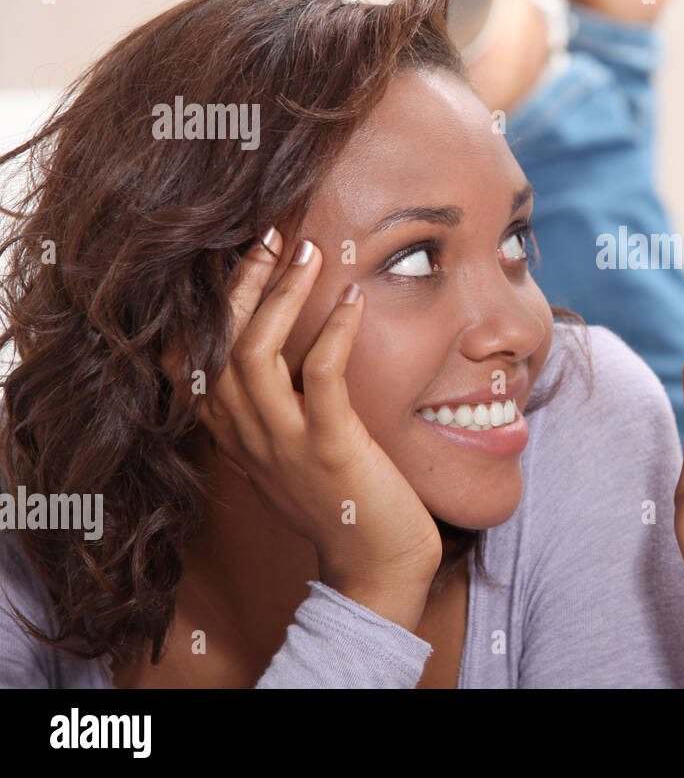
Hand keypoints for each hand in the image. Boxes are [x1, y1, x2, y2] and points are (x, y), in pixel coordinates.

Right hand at [181, 229, 442, 630]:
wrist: (375, 565)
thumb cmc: (338, 502)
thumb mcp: (288, 453)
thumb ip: (271, 410)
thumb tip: (281, 357)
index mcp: (233, 433)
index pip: (191, 359)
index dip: (204, 303)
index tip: (231, 254)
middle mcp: (245, 435)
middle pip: (218, 343)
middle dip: (240, 281)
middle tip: (271, 233)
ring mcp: (284, 443)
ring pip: (255, 353)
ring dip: (281, 295)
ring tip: (310, 252)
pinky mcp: (330, 448)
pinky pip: (321, 377)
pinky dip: (334, 332)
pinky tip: (352, 300)